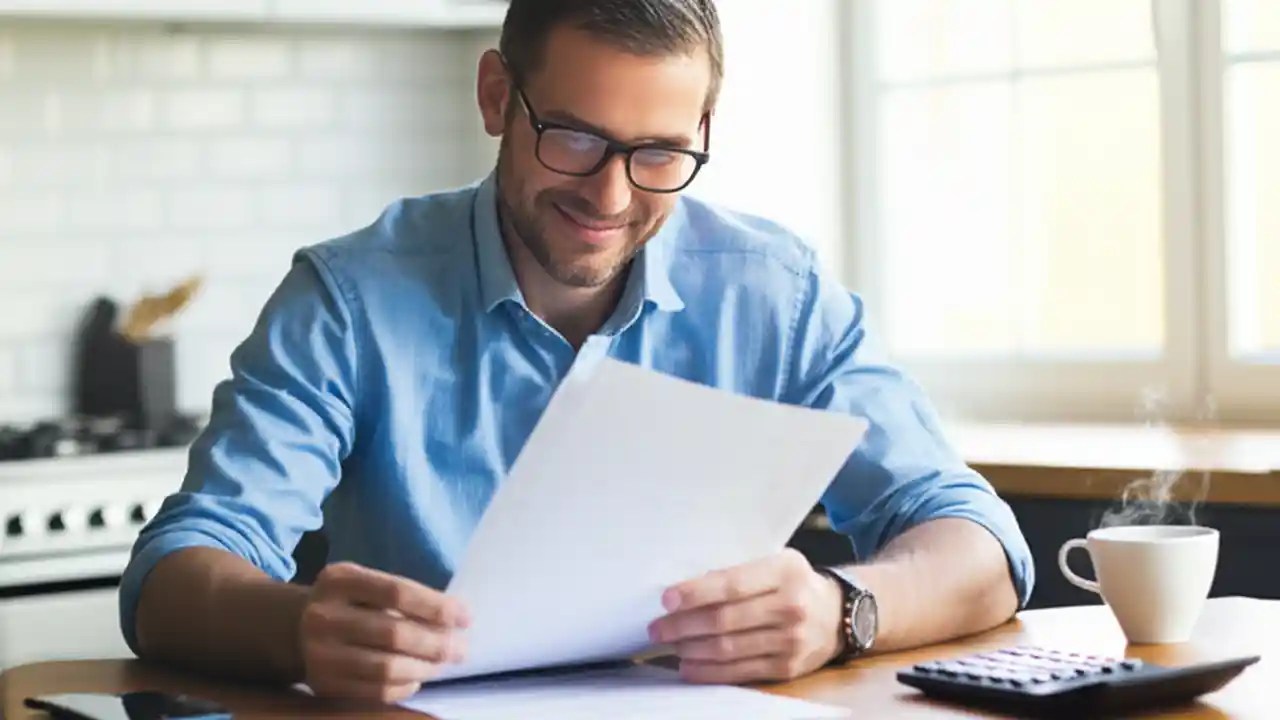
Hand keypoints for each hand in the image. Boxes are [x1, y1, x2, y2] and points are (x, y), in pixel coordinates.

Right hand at [299, 562, 469, 701]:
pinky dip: (404, 686)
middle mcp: (324, 616)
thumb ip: (405, 598)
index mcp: (340, 580)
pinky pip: (374, 692)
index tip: (465, 617)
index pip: (397, 592)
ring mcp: (319, 654)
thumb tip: (455, 620)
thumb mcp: (367, 584)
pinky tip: (417, 678)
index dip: (436, 606)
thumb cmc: (350, 602)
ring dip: (424, 668)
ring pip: (385, 668)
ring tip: (442, 664)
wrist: (295, 628)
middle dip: (436, 643)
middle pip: (393, 633)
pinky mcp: (322, 685)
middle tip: (461, 648)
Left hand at [648, 549, 843, 683]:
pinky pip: (740, 672)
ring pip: (729, 648)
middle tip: (656, 628)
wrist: (839, 614)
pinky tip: (688, 666)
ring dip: (691, 649)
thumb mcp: (775, 562)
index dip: (696, 593)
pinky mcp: (788, 667)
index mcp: (784, 571)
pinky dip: (709, 672)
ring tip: (668, 645)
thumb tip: (687, 589)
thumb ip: (739, 572)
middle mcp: (791, 606)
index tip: (667, 599)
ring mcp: (791, 640)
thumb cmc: (794, 583)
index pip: (733, 584)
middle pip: (725, 619)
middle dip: (683, 625)